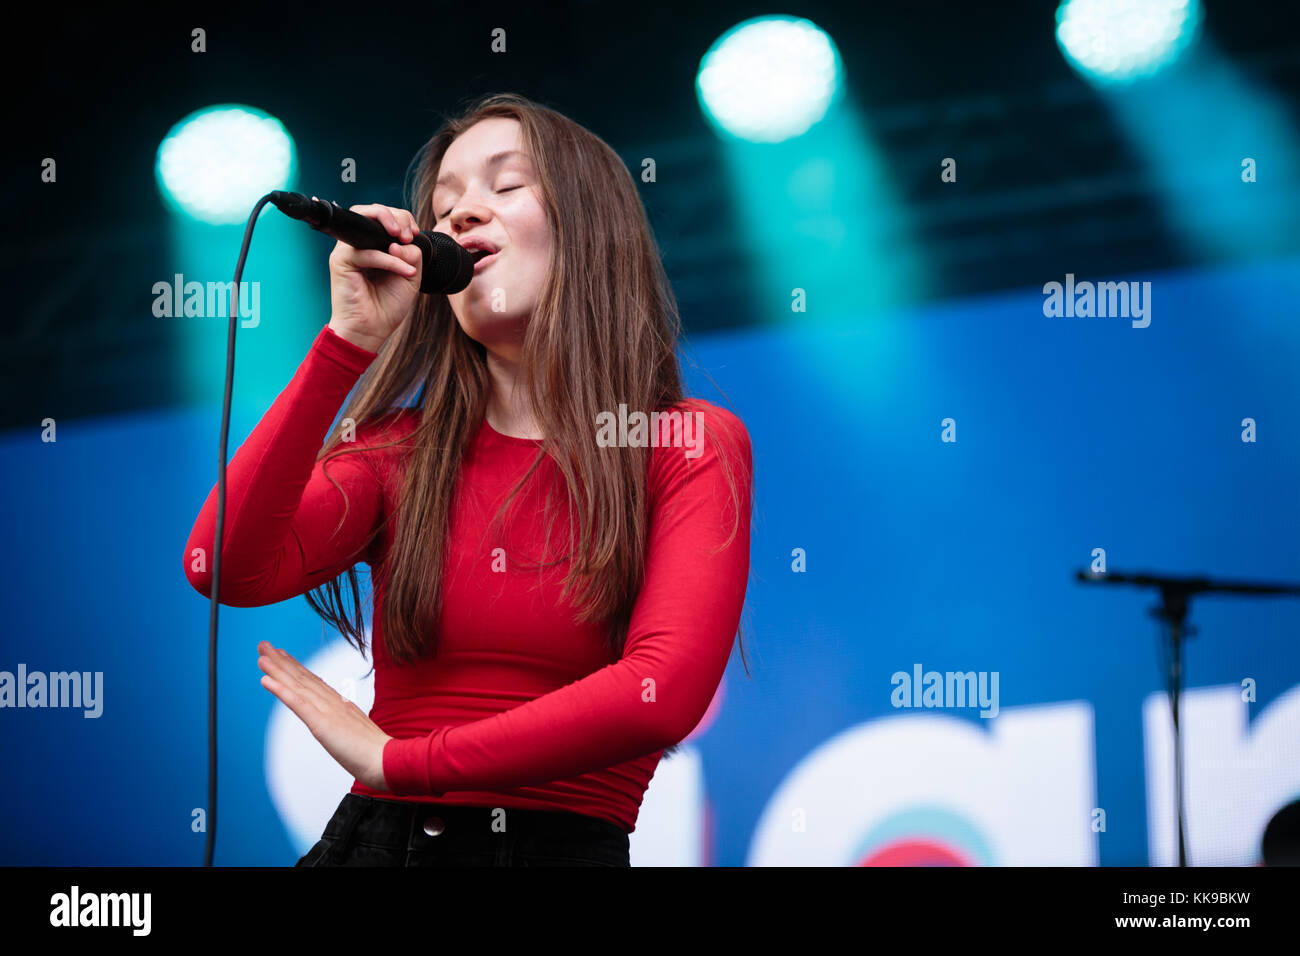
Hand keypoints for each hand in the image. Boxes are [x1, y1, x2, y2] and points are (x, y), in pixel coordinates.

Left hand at [257, 641, 391, 791]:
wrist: (389, 760)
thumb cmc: (378, 754)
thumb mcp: (359, 736)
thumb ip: (349, 726)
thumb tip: (341, 726)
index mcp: (341, 706)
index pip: (314, 682)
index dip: (296, 668)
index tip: (282, 655)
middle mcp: (333, 703)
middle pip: (303, 678)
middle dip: (282, 661)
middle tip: (264, 645)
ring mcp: (327, 711)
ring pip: (297, 685)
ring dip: (277, 669)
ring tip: (262, 655)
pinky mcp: (322, 723)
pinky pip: (297, 704)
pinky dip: (281, 690)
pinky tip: (265, 679)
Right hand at [327, 203, 423, 351]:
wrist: (371, 330)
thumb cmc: (386, 306)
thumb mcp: (409, 276)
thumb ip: (412, 255)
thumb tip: (402, 242)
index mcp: (372, 246)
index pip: (383, 217)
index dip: (402, 218)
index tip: (415, 234)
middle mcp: (357, 245)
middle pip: (371, 211)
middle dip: (396, 216)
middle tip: (410, 234)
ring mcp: (347, 251)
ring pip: (365, 222)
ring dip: (390, 226)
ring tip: (407, 241)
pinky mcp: (341, 262)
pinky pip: (367, 252)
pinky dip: (390, 260)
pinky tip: (405, 272)